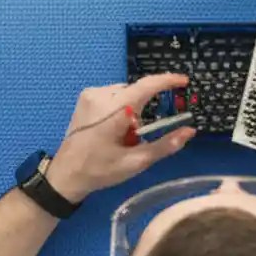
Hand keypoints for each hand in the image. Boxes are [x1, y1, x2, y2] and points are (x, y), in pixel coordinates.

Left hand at [46, 74, 196, 202]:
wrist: (65, 175)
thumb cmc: (100, 170)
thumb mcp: (135, 162)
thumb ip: (165, 145)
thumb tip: (189, 131)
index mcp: (114, 109)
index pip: (147, 85)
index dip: (168, 81)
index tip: (184, 81)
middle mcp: (101, 95)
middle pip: (136, 92)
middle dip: (143, 111)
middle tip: (135, 138)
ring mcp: (90, 95)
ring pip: (125, 94)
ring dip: (131, 110)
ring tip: (121, 137)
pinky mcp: (85, 98)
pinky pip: (112, 96)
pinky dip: (119, 109)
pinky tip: (111, 129)